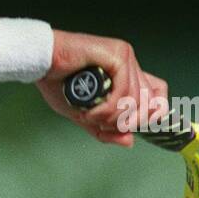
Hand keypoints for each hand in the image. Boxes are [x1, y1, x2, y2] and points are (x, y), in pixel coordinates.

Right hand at [36, 30, 168, 146]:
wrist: (41, 63)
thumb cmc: (56, 81)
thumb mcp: (84, 115)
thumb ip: (105, 129)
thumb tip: (129, 141)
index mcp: (125, 74)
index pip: (157, 92)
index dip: (154, 112)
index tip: (136, 126)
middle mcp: (129, 63)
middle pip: (148, 101)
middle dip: (126, 121)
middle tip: (102, 123)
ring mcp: (125, 57)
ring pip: (135, 99)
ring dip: (111, 116)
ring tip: (90, 115)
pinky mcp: (118, 55)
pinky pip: (123, 91)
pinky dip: (108, 107)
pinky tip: (92, 109)